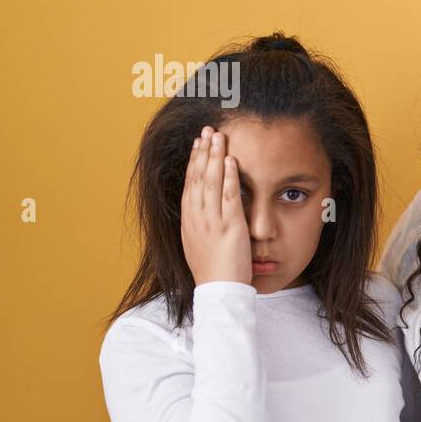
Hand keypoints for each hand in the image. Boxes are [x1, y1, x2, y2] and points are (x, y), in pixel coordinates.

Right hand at [181, 126, 251, 285]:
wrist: (219, 291)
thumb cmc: (214, 271)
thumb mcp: (199, 244)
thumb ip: (201, 226)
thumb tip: (203, 214)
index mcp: (189, 221)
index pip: (190, 184)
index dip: (193, 162)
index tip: (197, 144)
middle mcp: (196, 218)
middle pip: (197, 177)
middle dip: (202, 151)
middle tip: (207, 130)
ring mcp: (211, 221)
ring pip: (211, 181)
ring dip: (215, 156)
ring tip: (218, 136)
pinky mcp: (229, 226)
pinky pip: (229, 196)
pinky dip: (229, 177)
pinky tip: (231, 160)